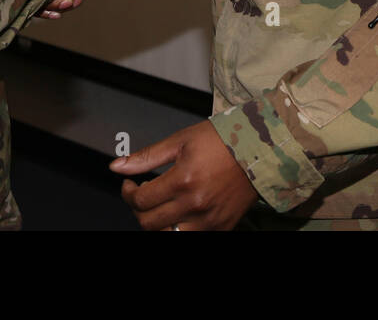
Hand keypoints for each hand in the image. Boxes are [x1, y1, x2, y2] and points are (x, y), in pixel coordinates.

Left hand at [111, 120, 259, 230]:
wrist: (259, 149)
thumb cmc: (222, 140)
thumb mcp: (181, 141)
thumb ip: (147, 157)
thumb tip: (117, 166)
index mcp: (183, 180)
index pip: (140, 200)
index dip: (128, 193)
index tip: (130, 185)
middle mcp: (195, 204)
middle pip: (148, 223)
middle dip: (138, 209)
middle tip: (143, 194)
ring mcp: (209, 220)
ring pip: (167, 236)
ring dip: (157, 223)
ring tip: (161, 205)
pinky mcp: (221, 227)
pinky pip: (191, 237)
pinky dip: (180, 227)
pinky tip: (180, 210)